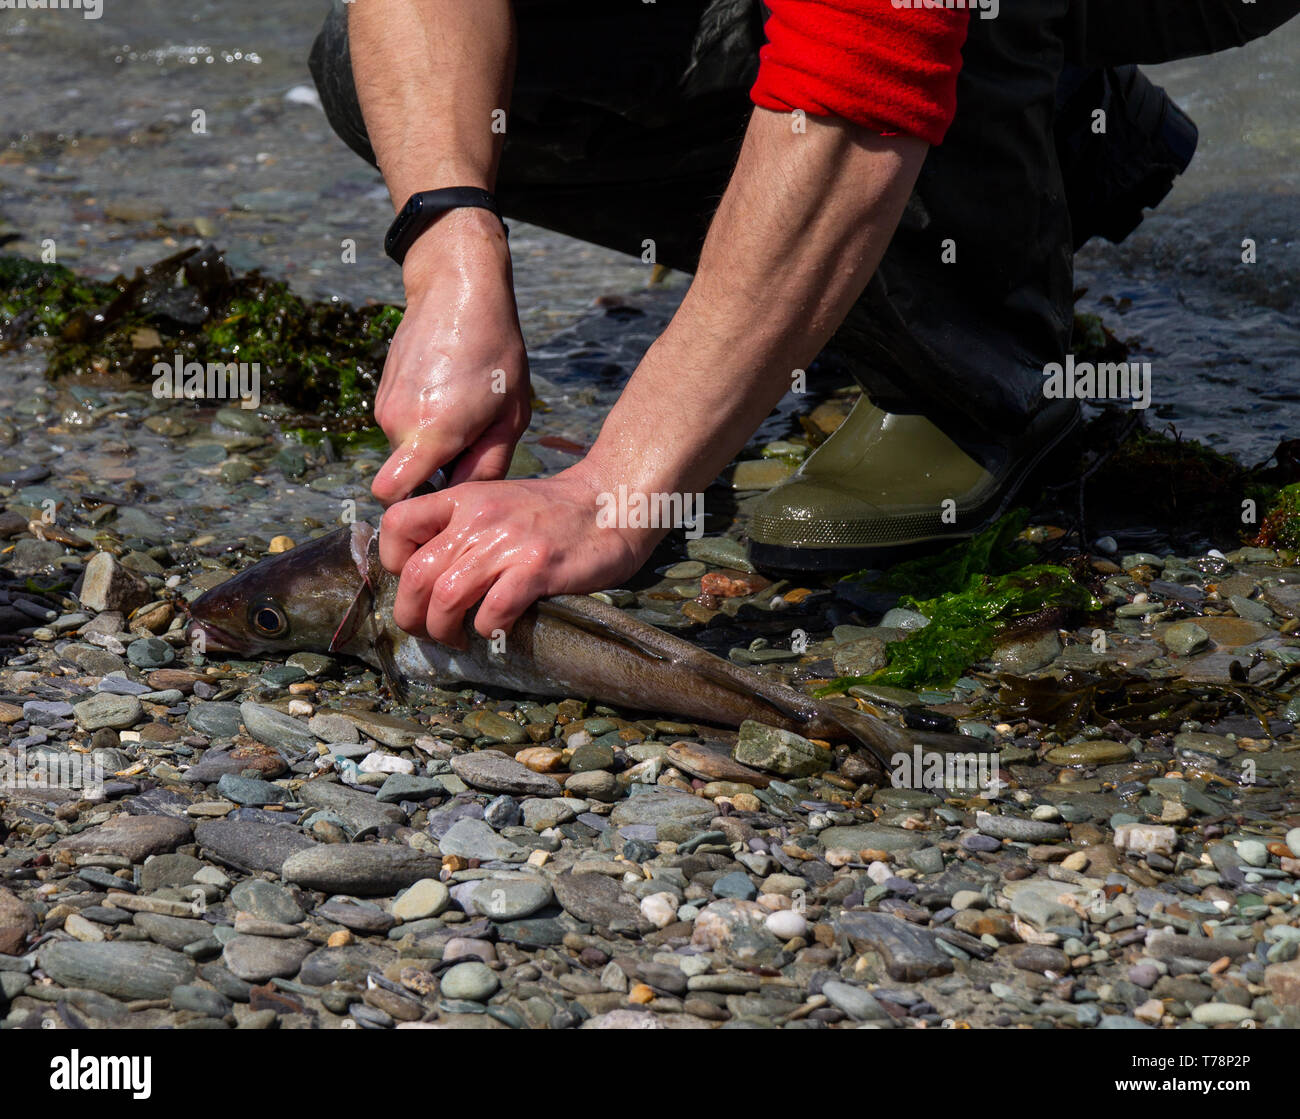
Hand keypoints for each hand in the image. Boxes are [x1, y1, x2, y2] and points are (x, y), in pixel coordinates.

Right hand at [371, 209, 529, 504]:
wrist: (456, 289)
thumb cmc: (496, 352)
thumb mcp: (511, 416)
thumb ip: (488, 465)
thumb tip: (466, 498)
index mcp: (432, 433)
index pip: (393, 495)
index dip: (415, 508)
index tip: (443, 502)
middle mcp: (397, 424)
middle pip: (409, 476)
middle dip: (438, 472)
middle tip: (476, 443)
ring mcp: (384, 407)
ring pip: (408, 450)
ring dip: (433, 444)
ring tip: (468, 411)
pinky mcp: (381, 394)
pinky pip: (403, 426)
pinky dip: (423, 422)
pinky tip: (450, 395)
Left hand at [379, 469, 657, 644]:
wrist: (612, 501)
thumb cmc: (554, 511)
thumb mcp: (497, 502)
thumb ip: (462, 526)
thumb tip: (428, 573)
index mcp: (463, 499)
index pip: (397, 524)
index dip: (391, 562)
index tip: (410, 584)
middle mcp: (478, 518)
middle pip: (415, 575)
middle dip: (411, 615)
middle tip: (425, 630)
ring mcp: (507, 544)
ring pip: (445, 598)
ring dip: (443, 630)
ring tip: (456, 638)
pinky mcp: (536, 569)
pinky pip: (493, 611)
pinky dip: (488, 630)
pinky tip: (497, 632)